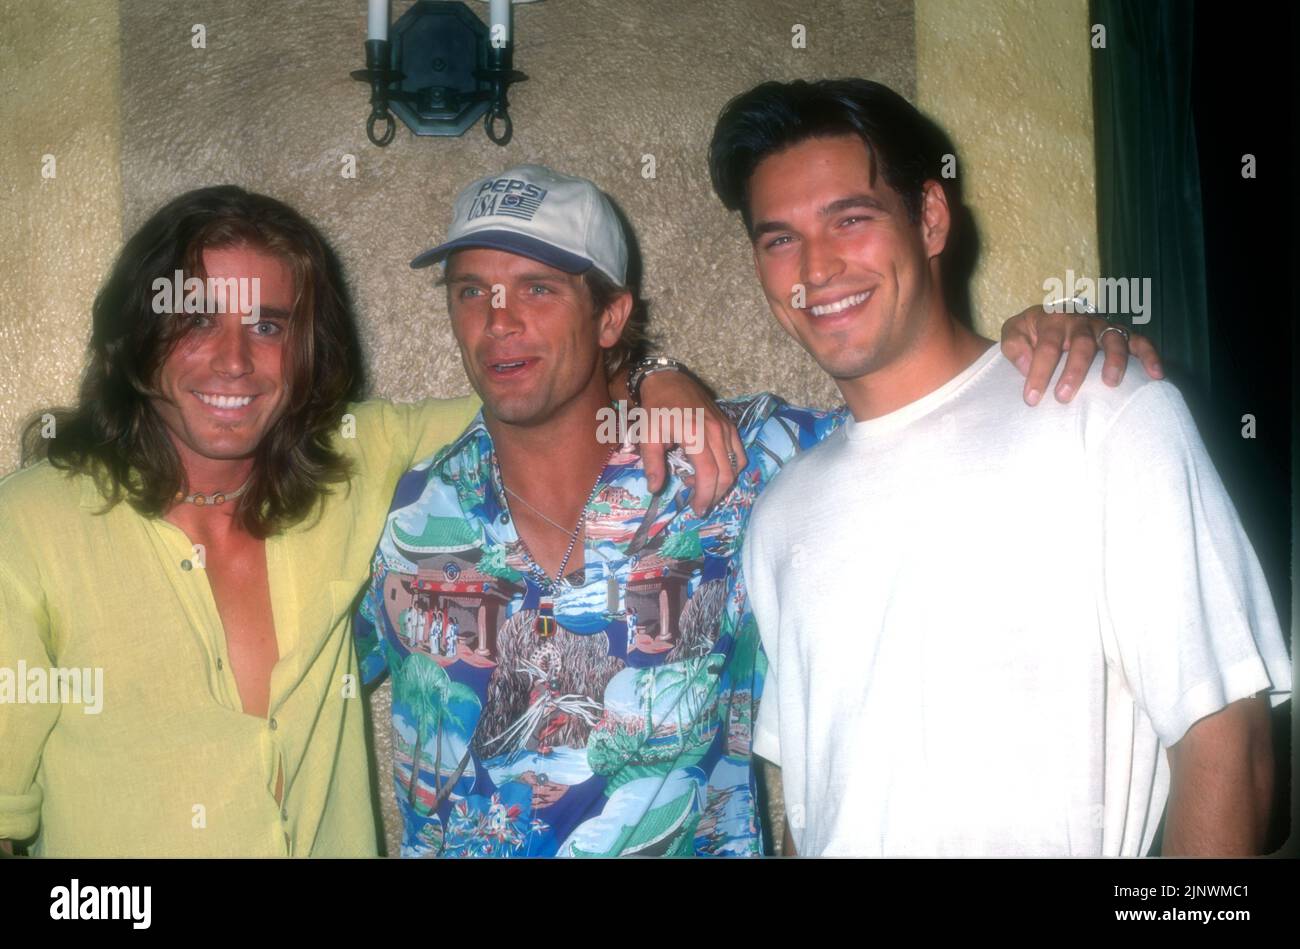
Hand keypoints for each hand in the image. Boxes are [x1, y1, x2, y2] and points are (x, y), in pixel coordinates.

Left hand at [637, 370, 746, 515]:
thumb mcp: (648, 435)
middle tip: (700, 505)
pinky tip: (714, 469)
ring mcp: (726, 428)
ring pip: (736, 465)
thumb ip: (652, 464)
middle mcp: (717, 432)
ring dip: (723, 483)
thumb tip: (655, 490)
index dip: (704, 496)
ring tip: (703, 486)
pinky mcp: (729, 425)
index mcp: (696, 435)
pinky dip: (731, 467)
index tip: (696, 509)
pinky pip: (739, 453)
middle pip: (727, 474)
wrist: (667, 380)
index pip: (709, 474)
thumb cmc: (656, 408)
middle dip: (715, 495)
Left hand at [1000, 305, 1163, 404]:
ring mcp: (1103, 327)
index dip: (1039, 372)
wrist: (1046, 319)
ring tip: (1111, 384)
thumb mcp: (1013, 333)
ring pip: (1114, 340)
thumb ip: (1014, 346)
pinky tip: (1156, 374)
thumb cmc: (1029, 333)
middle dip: (1074, 371)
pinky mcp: (1120, 335)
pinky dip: (1150, 356)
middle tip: (1064, 397)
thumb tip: (1028, 365)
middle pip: (1081, 344)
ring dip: (1114, 361)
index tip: (1031, 398)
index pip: (1046, 347)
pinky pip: (1140, 342)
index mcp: (1052, 320)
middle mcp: (1081, 321)